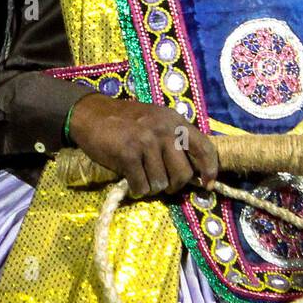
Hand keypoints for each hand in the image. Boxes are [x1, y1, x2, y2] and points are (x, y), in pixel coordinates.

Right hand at [66, 93, 217, 198]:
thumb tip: (195, 170)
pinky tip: (129, 179)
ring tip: (141, 175)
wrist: (91, 114)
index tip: (208, 185)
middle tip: (161, 182)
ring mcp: (146, 142)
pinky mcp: (128, 155)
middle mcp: (164, 130)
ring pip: (161, 183)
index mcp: (175, 121)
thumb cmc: (127, 121)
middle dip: (173, 185)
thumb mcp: (157, 120)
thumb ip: (175, 139)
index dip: (210, 169)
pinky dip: (136, 189)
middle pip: (183, 174)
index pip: (204, 147)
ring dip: (151, 187)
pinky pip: (141, 186)